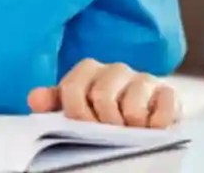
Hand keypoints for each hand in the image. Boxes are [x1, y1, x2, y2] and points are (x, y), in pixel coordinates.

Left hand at [28, 59, 179, 128]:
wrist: (145, 114)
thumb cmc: (103, 112)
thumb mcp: (74, 107)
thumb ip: (53, 103)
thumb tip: (35, 100)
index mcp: (89, 70)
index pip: (73, 88)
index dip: (76, 113)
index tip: (83, 128)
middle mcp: (116, 70)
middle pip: (102, 96)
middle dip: (103, 123)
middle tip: (108, 133)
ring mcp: (144, 80)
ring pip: (132, 108)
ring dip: (130, 128)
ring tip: (130, 133)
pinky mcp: (169, 93)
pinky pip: (163, 109)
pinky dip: (157, 126)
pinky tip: (152, 129)